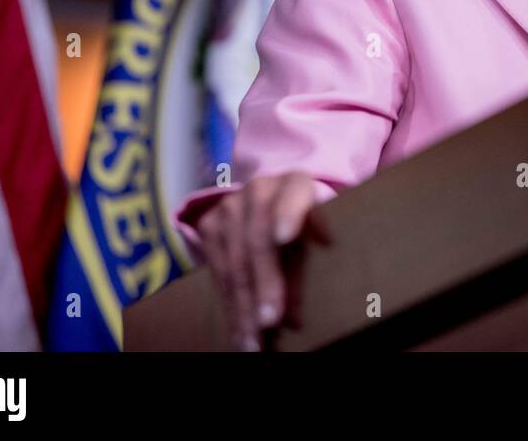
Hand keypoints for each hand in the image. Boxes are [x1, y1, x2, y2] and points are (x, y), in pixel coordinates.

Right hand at [195, 171, 330, 350]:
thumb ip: (311, 266)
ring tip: (253, 343)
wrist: (274, 205)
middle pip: (259, 241)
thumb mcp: (317, 238)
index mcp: (297, 184)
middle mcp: (260, 189)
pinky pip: (217, 273)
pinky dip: (229, 306)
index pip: (294, 197)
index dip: (289, 215)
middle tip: (270, 322)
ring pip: (234, 263)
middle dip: (264, 286)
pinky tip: (238, 333)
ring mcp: (230, 206)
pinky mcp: (209, 225)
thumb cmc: (308, 227)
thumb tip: (295, 317)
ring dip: (243, 308)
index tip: (285, 237)